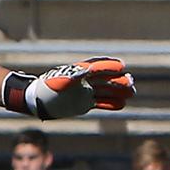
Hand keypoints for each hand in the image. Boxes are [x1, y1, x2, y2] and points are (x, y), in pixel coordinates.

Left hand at [2, 57, 134, 118]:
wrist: (37, 101)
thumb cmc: (46, 88)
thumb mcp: (59, 81)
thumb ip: (73, 76)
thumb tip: (86, 69)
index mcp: (79, 72)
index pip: (98, 67)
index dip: (109, 66)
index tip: (121, 66)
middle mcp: (84, 81)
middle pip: (105, 79)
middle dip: (118, 80)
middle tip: (130, 81)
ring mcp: (85, 92)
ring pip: (106, 91)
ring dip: (118, 91)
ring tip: (131, 92)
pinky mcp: (84, 103)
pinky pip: (101, 103)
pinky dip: (111, 103)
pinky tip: (122, 104)